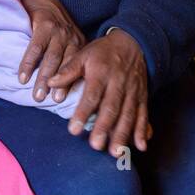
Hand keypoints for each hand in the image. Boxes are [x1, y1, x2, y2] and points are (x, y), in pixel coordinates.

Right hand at [18, 0, 85, 103]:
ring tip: (38, 95)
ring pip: (51, 59)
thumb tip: (64, 84)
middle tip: (53, 102)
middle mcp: (71, 37)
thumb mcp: (67, 37)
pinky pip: (35, 48)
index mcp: (78, 43)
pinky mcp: (43, 25)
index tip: (67, 101)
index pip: (77, 67)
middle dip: (59, 85)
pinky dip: (28, 64)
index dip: (72, 84)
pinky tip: (23, 77)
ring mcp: (58, 31)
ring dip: (43, 78)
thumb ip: (68, 55)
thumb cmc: (53, 22)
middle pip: (65, 65)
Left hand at [48, 29, 150, 154]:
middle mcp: (119, 83)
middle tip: (95, 145)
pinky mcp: (142, 96)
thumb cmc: (103, 52)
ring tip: (116, 152)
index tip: (73, 129)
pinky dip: (142, 130)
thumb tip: (50, 83)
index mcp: (101, 73)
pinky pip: (143, 114)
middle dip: (104, 127)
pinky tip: (140, 146)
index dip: (83, 113)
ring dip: (123, 134)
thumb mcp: (84, 54)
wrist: (133, 42)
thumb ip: (68, 70)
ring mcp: (132, 91)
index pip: (91, 95)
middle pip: (111, 107)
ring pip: (128, 114)